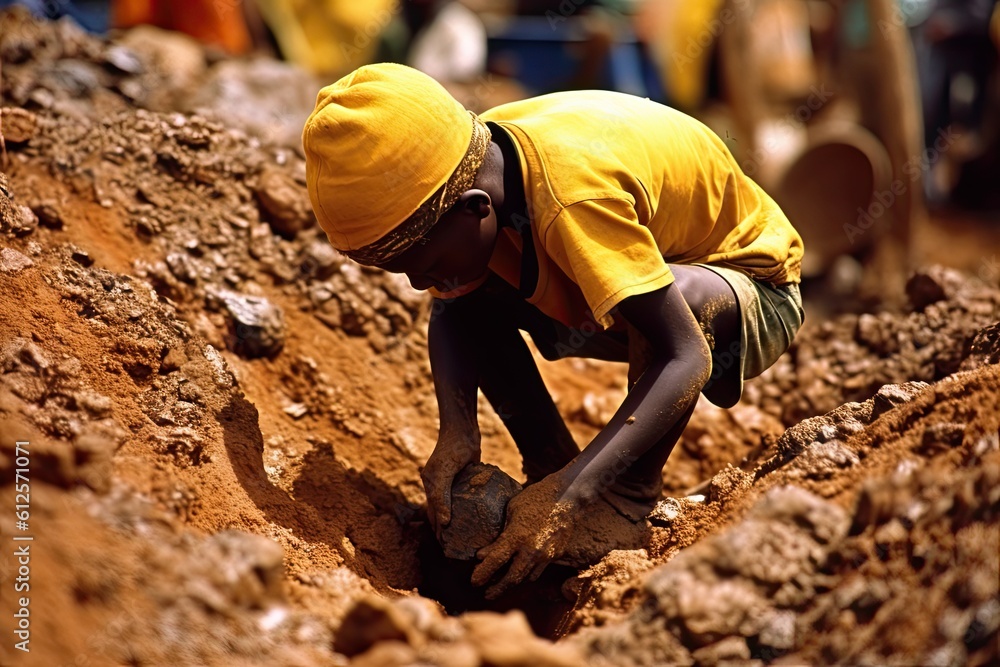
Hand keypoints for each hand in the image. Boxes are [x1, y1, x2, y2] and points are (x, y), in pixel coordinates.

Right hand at [421, 434, 480, 536]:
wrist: (464, 429)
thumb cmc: (454, 448)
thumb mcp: (445, 472)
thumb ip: (442, 496)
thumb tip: (444, 522)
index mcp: (431, 485)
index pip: (434, 513)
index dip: (438, 530)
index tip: (445, 546)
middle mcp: (439, 485)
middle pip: (441, 512)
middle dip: (445, 529)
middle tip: (455, 547)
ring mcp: (451, 481)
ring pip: (453, 506)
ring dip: (456, 520)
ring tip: (464, 536)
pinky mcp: (463, 478)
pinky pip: (464, 497)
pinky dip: (467, 508)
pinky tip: (476, 516)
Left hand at [470, 473, 580, 598]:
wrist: (568, 496)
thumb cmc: (535, 498)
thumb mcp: (511, 511)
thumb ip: (498, 537)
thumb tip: (482, 555)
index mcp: (517, 535)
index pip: (496, 561)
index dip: (483, 573)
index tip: (474, 581)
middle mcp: (531, 549)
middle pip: (512, 578)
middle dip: (497, 589)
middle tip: (486, 594)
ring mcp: (545, 554)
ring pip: (526, 578)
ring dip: (512, 585)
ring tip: (500, 587)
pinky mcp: (555, 555)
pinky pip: (537, 572)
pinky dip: (525, 577)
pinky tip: (518, 576)